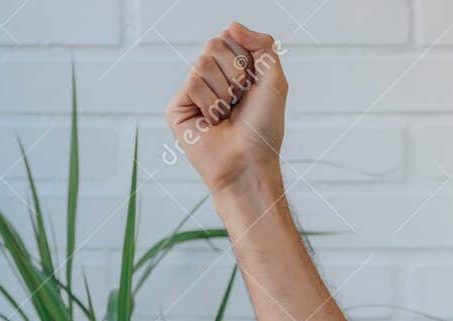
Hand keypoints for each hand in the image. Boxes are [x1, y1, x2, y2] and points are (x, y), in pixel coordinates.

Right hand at [166, 22, 286, 199]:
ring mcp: (193, 91)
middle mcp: (211, 78)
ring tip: (227, 114)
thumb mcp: (275, 81)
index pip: (230, 38)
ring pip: (202, 63)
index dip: (245, 60)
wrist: (249, 162)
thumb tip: (232, 25)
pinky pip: (192, 83)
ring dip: (224, 92)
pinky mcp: (177, 106)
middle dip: (235, 73)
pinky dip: (210, 103)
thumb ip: (262, 46)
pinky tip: (213, 122)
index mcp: (233, 70)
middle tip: (239, 100)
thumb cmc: (263, 129)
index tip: (252, 85)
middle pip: (214, 44)